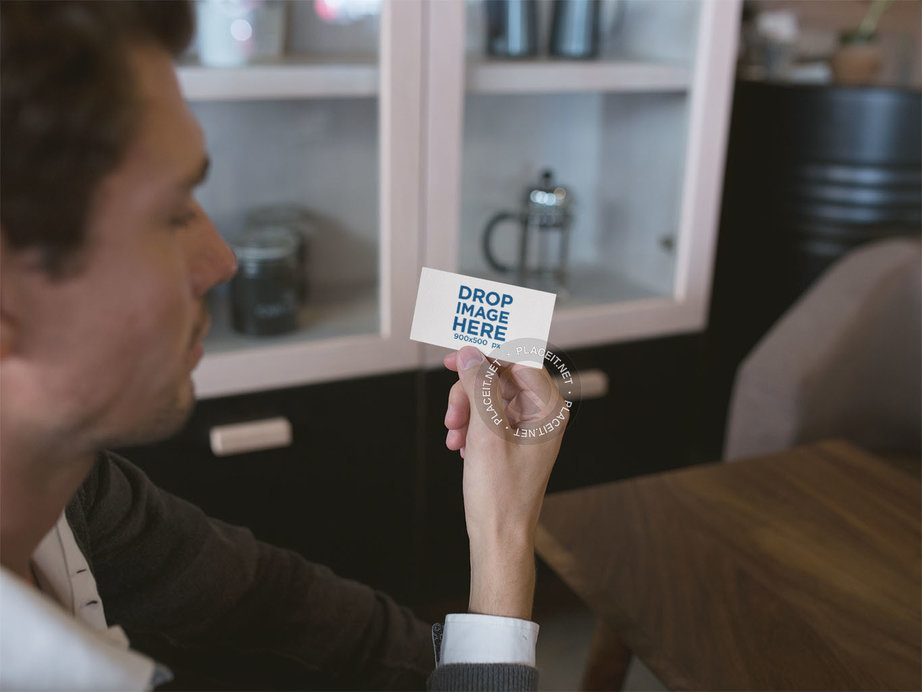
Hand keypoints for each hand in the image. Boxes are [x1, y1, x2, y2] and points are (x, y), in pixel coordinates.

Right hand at [443, 346, 568, 619]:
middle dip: (470, 391)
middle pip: (500, 378)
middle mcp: (541, 415)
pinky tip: (459, 445)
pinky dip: (469, 426)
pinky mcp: (512, 442)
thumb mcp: (486, 432)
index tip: (460, 353)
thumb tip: (471, 354)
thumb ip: (479, 386)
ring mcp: (527, 429)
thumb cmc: (501, 493)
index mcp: (548, 408)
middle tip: (452, 409)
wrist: (499, 538)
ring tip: (454, 434)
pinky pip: (487, 418)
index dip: (489, 353)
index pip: (519, 360)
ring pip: (489, 397)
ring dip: (466, 411)